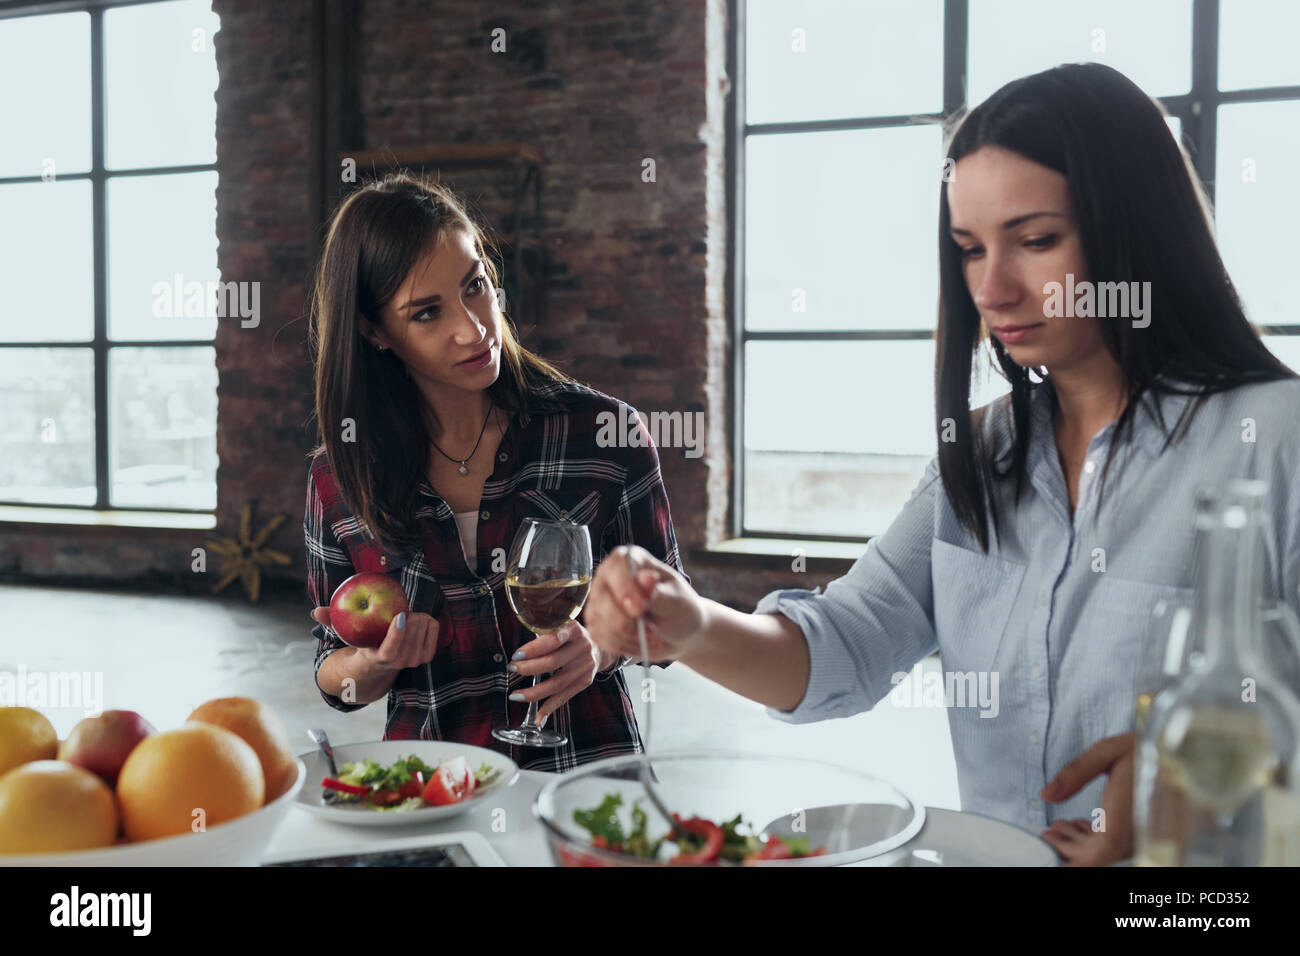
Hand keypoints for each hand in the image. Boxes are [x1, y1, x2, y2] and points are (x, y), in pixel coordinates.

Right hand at [311, 606, 438, 673]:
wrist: (383, 660)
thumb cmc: (362, 641)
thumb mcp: (347, 633)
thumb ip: (332, 622)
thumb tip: (315, 611)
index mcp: (381, 658)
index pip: (392, 648)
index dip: (398, 632)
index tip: (401, 614)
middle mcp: (401, 663)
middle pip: (411, 634)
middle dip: (409, 616)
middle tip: (400, 608)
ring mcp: (416, 660)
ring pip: (423, 629)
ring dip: (417, 616)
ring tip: (406, 614)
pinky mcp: (428, 655)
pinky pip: (433, 629)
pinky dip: (428, 620)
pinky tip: (418, 618)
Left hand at [510, 620, 607, 721]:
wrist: (601, 646)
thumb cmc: (572, 636)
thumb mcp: (563, 626)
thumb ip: (545, 632)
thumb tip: (519, 649)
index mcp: (574, 630)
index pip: (553, 639)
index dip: (534, 648)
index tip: (516, 655)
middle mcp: (582, 648)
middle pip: (553, 662)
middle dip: (528, 668)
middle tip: (512, 668)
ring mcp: (585, 667)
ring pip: (557, 683)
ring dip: (534, 692)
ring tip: (516, 695)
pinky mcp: (585, 682)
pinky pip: (565, 697)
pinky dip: (550, 708)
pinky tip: (538, 717)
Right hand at [584, 545, 707, 662]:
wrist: (678, 630)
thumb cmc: (679, 608)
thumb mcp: (676, 600)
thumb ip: (658, 591)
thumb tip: (645, 578)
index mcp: (631, 560)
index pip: (617, 564)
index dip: (625, 587)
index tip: (641, 608)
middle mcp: (609, 576)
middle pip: (603, 599)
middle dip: (628, 623)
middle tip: (653, 631)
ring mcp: (599, 600)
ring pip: (601, 623)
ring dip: (629, 637)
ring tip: (651, 637)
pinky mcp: (596, 623)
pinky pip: (601, 639)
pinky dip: (624, 646)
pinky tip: (640, 642)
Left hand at [1039, 731, 1136, 866]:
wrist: (1181, 749)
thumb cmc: (1144, 748)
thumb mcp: (1108, 750)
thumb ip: (1076, 772)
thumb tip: (1047, 795)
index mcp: (1133, 804)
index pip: (1108, 844)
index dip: (1083, 859)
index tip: (1058, 860)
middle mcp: (1144, 824)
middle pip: (1104, 852)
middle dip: (1071, 848)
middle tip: (1048, 834)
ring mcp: (1148, 831)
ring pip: (1110, 849)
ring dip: (1081, 843)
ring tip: (1059, 828)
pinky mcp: (1149, 831)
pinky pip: (1120, 843)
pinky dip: (1096, 839)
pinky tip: (1079, 826)